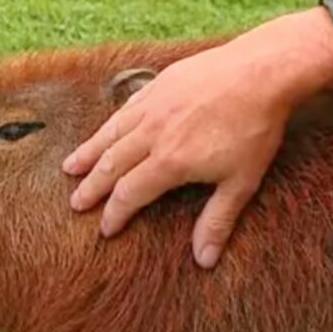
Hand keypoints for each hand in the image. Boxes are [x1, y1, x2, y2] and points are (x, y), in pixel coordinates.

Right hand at [62, 8, 332, 267]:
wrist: (261, 71)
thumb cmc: (255, 127)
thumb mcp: (242, 181)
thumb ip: (218, 220)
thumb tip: (204, 261)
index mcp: (169, 161)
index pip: (129, 194)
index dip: (115, 214)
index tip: (104, 229)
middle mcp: (153, 132)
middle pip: (112, 164)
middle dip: (93, 186)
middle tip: (76, 202)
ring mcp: (154, 103)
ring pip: (112, 132)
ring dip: (90, 151)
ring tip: (71, 166)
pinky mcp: (162, 81)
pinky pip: (127, 106)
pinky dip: (112, 122)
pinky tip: (109, 127)